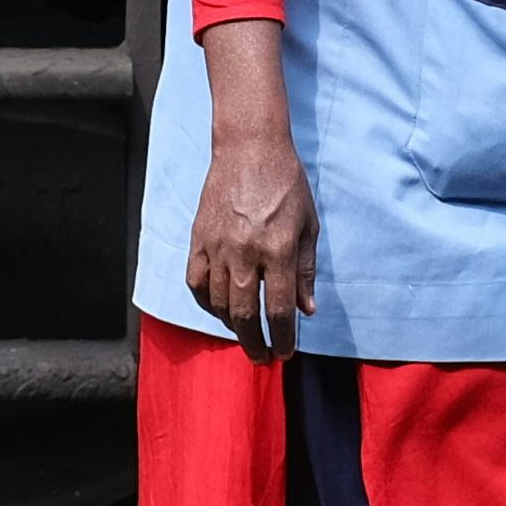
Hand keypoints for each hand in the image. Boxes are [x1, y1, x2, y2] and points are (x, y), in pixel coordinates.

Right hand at [185, 21, 315, 349]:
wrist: (249, 148)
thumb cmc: (287, 184)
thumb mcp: (308, 225)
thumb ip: (305, 270)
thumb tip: (307, 310)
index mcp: (278, 249)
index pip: (280, 309)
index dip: (283, 337)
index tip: (285, 353)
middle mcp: (245, 253)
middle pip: (245, 315)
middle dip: (255, 342)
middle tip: (262, 357)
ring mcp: (218, 246)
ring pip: (219, 303)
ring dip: (232, 326)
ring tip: (244, 333)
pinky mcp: (199, 238)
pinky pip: (197, 282)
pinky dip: (206, 302)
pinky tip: (218, 308)